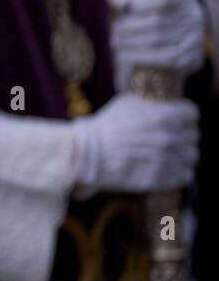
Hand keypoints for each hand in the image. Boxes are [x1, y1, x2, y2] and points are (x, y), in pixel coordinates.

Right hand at [71, 93, 198, 196]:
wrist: (87, 154)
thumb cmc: (104, 127)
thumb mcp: (126, 103)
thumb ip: (150, 103)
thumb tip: (162, 104)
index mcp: (161, 116)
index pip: (191, 114)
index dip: (185, 115)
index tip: (180, 119)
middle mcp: (168, 138)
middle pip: (194, 136)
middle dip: (184, 135)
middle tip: (172, 138)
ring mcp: (166, 159)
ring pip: (192, 157)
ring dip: (184, 154)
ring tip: (171, 154)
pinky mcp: (161, 178)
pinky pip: (185, 175)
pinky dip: (180, 171)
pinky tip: (170, 167)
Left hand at [108, 0, 205, 91]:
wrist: (158, 50)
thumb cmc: (140, 18)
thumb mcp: (131, 0)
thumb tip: (121, 1)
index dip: (141, 3)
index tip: (122, 8)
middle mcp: (194, 16)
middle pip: (158, 21)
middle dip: (129, 27)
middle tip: (114, 31)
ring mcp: (195, 38)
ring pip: (158, 40)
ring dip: (131, 43)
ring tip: (115, 43)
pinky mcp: (192, 59)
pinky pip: (165, 59)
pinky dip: (141, 57)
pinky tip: (124, 56)